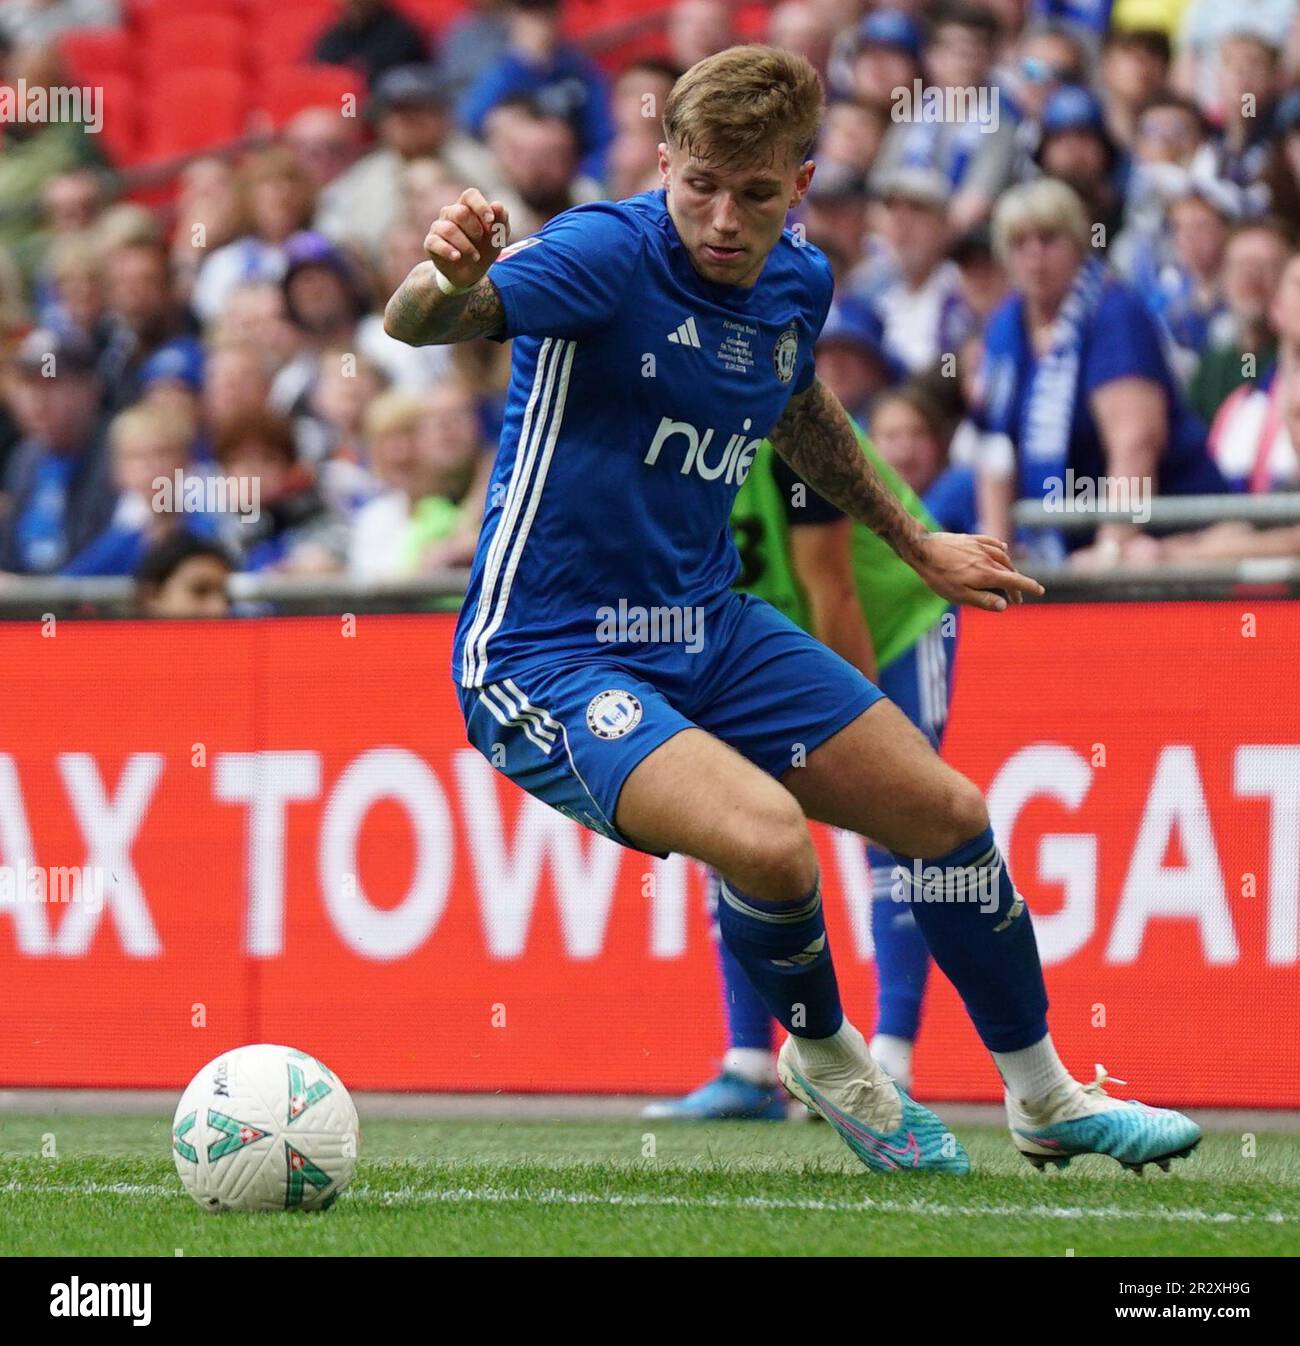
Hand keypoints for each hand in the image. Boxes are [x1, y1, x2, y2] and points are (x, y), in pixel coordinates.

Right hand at [424, 188, 510, 291]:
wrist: (471, 272)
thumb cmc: (485, 248)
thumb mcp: (498, 237)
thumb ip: (501, 220)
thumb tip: (497, 206)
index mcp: (468, 206)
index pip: (470, 195)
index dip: (481, 206)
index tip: (491, 220)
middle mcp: (451, 213)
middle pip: (460, 212)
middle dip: (475, 229)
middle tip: (481, 240)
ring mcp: (439, 227)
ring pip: (449, 229)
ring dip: (466, 245)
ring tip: (476, 257)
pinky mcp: (431, 242)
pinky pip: (435, 242)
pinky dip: (448, 251)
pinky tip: (457, 257)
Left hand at [909, 532, 1044, 611]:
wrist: (923, 549)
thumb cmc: (939, 576)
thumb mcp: (959, 595)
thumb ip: (983, 600)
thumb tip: (1004, 605)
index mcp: (987, 574)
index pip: (1014, 582)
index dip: (1028, 587)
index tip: (1040, 591)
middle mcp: (988, 559)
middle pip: (1009, 572)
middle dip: (1016, 585)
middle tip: (1016, 598)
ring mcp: (980, 547)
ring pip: (1003, 558)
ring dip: (1010, 569)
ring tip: (1010, 578)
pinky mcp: (971, 539)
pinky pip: (992, 543)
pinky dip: (1001, 549)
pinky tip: (1003, 550)